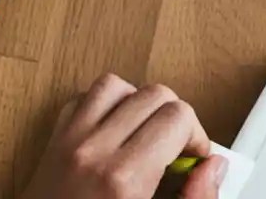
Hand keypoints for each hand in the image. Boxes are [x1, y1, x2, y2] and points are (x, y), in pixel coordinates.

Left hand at [21, 73, 227, 198]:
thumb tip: (213, 168)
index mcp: (124, 180)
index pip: (177, 117)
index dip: (197, 137)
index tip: (194, 158)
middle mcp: (94, 152)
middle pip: (154, 94)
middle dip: (174, 118)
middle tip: (175, 150)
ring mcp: (69, 142)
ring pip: (116, 85)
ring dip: (138, 104)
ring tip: (145, 135)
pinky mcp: (52, 142)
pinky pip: (82, 98)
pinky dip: (104, 106)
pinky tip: (115, 133)